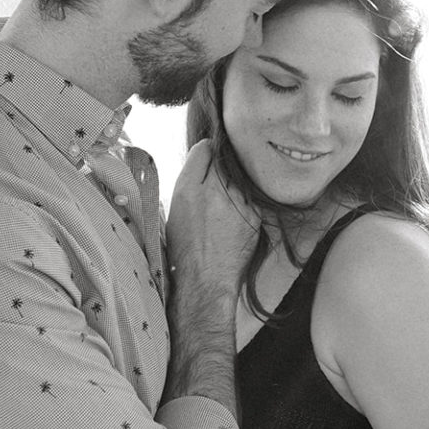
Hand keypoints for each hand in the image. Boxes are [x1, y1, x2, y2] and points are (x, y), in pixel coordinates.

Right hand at [165, 140, 259, 297]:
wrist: (205, 279)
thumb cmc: (184, 247)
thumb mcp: (175, 207)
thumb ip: (190, 175)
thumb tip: (205, 152)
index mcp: (188, 187)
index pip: (204, 148)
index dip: (205, 154)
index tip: (205, 161)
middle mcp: (215, 190)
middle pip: (224, 162)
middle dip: (219, 170)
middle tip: (212, 191)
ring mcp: (238, 202)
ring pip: (238, 180)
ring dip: (232, 187)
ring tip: (221, 212)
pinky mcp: (254, 216)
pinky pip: (249, 199)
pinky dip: (242, 205)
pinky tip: (231, 223)